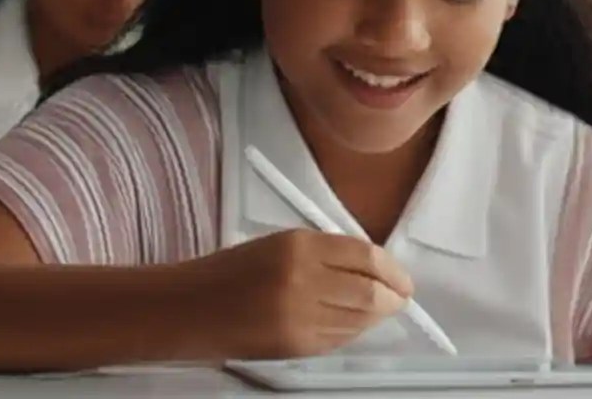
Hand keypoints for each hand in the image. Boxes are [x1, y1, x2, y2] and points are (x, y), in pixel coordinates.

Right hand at [189, 229, 412, 358]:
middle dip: (394, 297)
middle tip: (401, 297)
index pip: (364, 256)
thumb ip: (326, 253)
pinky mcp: (295, 347)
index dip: (392, 269)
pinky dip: (353, 330)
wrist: (189, 309)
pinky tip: (352, 322)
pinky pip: (339, 339)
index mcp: (298, 246)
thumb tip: (374, 268)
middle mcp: (302, 281)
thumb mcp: (280, 244)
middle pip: (370, 292)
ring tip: (379, 309)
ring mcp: (299, 318)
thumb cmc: (233, 271)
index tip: (403, 276)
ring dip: (376, 316)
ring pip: (359, 320)